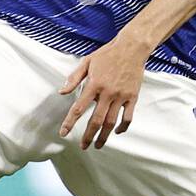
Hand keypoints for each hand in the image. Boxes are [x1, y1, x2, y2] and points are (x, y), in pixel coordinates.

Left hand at [57, 33, 147, 149]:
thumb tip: (62, 92)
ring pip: (111, 122)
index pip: (79, 107)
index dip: (70, 122)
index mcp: (94, 84)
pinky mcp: (133, 97)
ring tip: (98, 145)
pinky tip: (117, 132)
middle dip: (88, 136)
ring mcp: (121, 96)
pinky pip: (128, 117)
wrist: (132, 48)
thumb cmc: (107, 54)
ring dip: (104, 136)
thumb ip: (73, 78)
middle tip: (83, 146)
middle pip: (96, 120)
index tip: (64, 133)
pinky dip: (123, 127)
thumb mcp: (86, 62)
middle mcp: (108, 92)